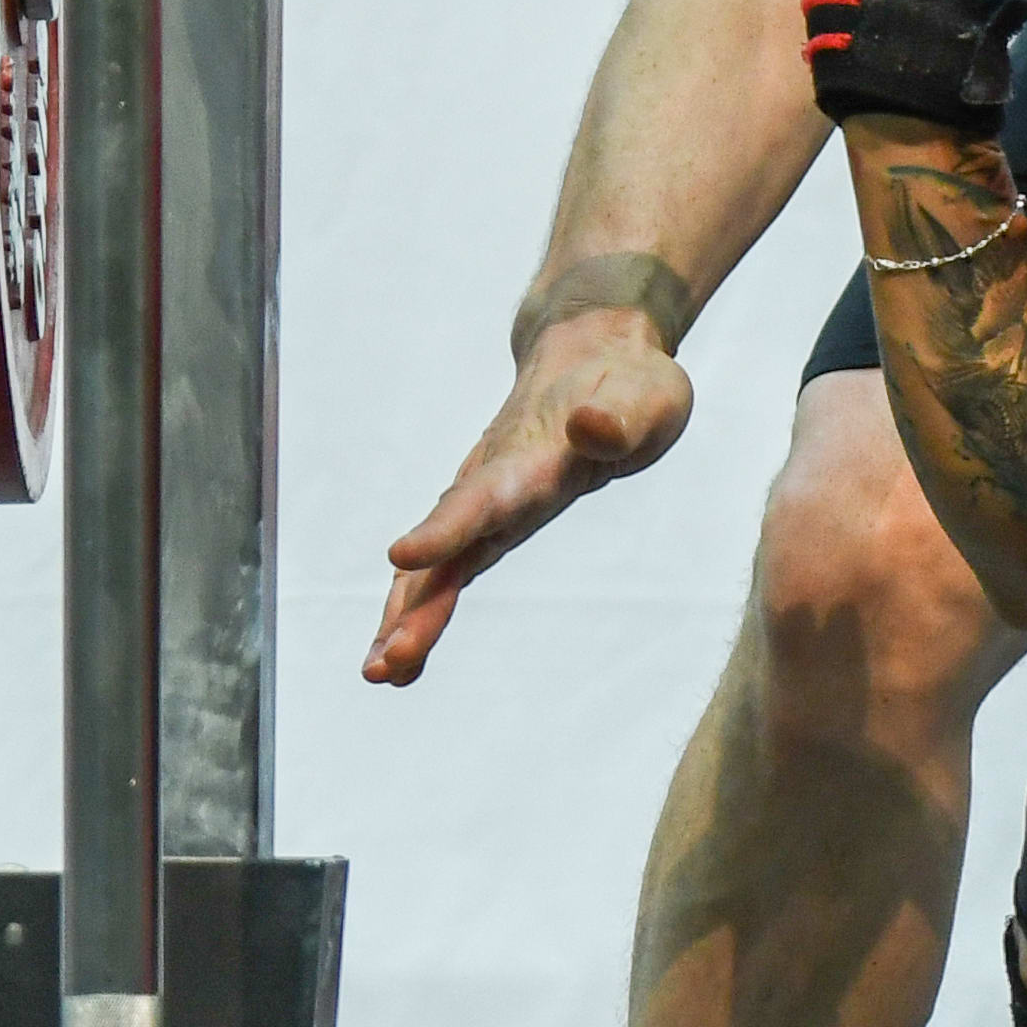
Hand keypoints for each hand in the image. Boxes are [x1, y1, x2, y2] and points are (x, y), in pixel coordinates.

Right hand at [363, 308, 695, 684]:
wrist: (591, 353)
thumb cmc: (630, 384)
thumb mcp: (648, 397)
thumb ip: (621, 418)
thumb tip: (593, 426)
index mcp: (536, 459)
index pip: (487, 496)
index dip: (449, 528)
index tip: (404, 557)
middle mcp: (497, 482)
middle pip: (450, 549)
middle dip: (416, 606)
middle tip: (384, 661)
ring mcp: (486, 500)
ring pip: (439, 565)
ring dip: (407, 617)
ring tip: (379, 673)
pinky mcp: (489, 518)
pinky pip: (449, 569)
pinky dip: (422, 609)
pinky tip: (401, 657)